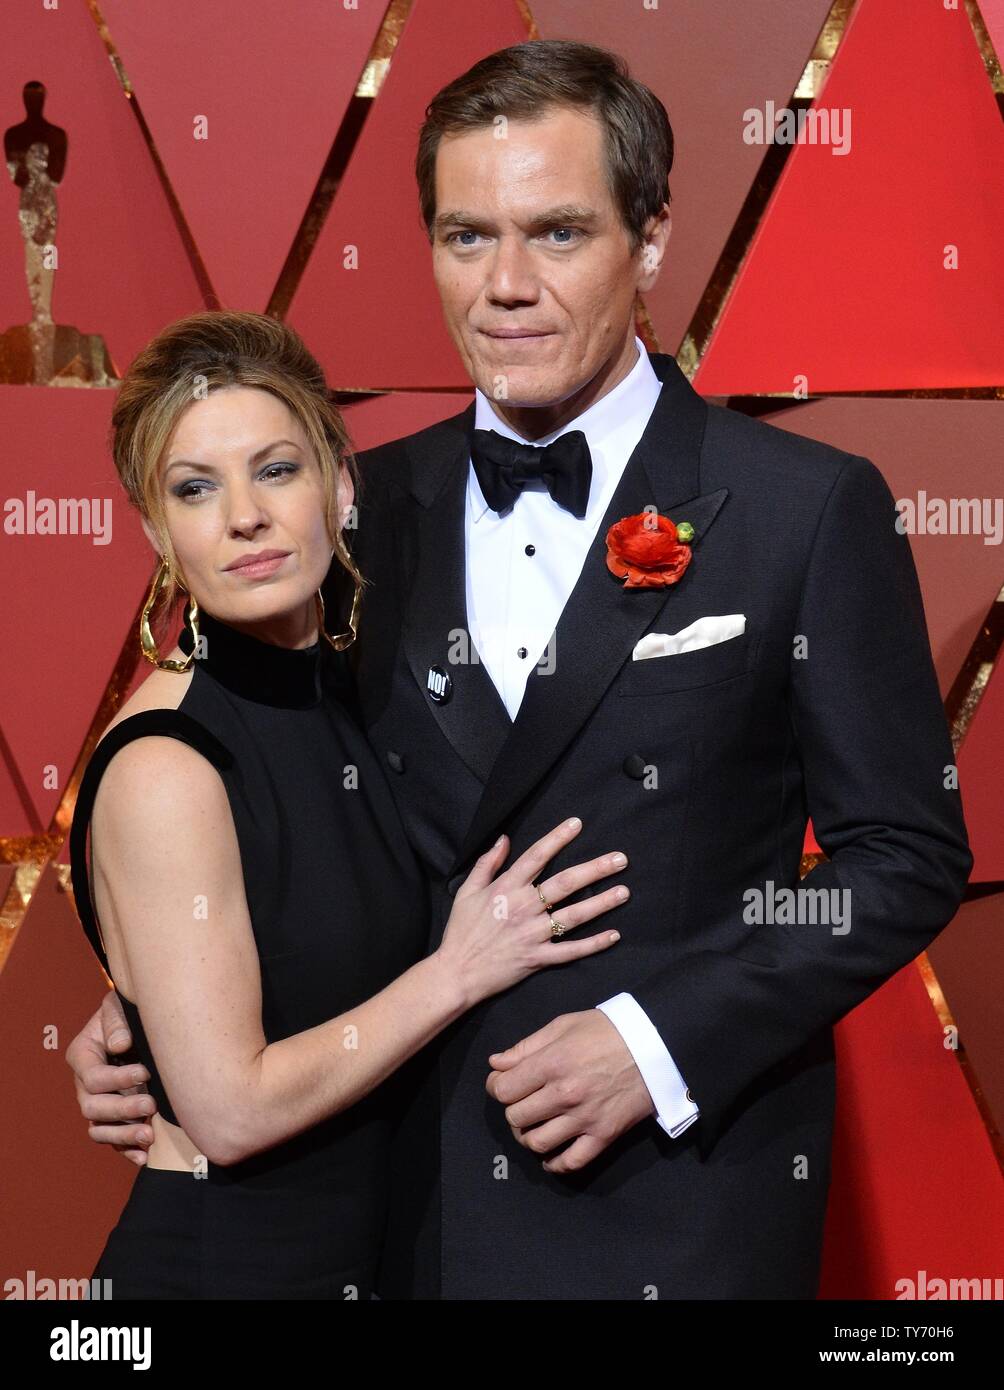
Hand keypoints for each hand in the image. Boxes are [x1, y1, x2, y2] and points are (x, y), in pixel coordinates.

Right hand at [65, 991, 158, 1165]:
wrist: (140, 1024)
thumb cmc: (128, 1010)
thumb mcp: (120, 1006)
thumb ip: (117, 1022)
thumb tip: (120, 1044)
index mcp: (82, 1055)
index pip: (92, 1077)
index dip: (117, 1079)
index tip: (145, 1072)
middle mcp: (85, 1084)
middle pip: (93, 1107)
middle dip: (122, 1109)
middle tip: (151, 1104)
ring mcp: (98, 1103)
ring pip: (99, 1129)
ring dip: (123, 1135)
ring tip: (149, 1136)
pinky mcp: (113, 1117)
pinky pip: (113, 1140)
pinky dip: (126, 1150)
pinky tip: (143, 1155)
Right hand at [436, 817, 628, 1008]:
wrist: (457, 972)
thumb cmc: (461, 931)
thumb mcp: (467, 891)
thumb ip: (487, 863)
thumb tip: (503, 838)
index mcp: (506, 888)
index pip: (536, 856)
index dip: (557, 838)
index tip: (576, 824)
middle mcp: (524, 907)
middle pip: (565, 883)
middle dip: (595, 869)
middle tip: (620, 859)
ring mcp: (533, 934)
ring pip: (574, 915)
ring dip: (601, 903)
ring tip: (624, 892)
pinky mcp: (538, 958)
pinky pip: (571, 951)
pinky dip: (593, 944)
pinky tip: (614, 935)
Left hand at [486, 1010, 654, 1172]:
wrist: (654, 1044)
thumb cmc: (607, 1031)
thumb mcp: (563, 1025)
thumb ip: (526, 1046)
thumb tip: (495, 1063)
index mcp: (551, 1063)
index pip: (504, 1090)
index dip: (497, 1087)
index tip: (502, 1084)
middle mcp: (564, 1094)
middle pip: (516, 1117)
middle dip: (513, 1109)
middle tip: (522, 1102)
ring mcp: (584, 1118)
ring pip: (537, 1142)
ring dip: (528, 1136)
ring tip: (534, 1126)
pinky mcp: (604, 1135)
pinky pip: (572, 1162)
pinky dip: (555, 1164)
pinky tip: (550, 1157)